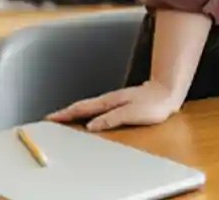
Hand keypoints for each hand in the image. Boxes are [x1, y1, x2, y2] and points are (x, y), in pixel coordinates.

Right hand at [45, 80, 181, 131]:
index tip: (51, 117)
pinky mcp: (119, 104)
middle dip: (65, 112)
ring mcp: (113, 101)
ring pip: (89, 107)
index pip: (82, 108)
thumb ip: (110, 119)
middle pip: (82, 107)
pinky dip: (87, 113)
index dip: (66, 114)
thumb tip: (91, 126)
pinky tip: (87, 117)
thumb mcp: (131, 113)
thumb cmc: (153, 104)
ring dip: (75, 112)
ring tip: (63, 119)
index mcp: (108, 102)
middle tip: (51, 118)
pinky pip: (97, 109)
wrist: (167, 93)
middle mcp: (108, 100)